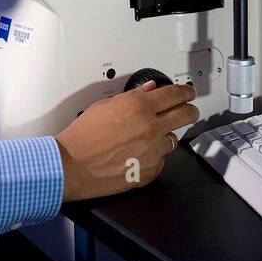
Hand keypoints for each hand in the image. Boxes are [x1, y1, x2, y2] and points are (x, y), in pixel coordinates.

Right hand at [55, 81, 197, 201]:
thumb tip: (149, 89)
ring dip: (165, 136)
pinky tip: (137, 155)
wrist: (72, 165)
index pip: (176, 94)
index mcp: (139, 107)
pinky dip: (153, 156)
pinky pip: (161, 160)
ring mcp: (153, 151)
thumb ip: (132, 96)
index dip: (186, 92)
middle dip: (189, 110)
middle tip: (188, 110)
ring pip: (173, 139)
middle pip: (186, 114)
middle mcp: (150, 128)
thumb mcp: (105, 106)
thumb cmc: (83, 136)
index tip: (188, 92)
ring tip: (148, 138)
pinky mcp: (150, 171)